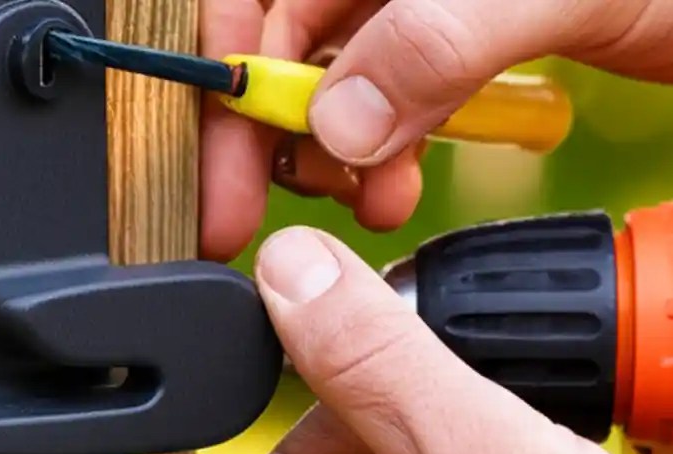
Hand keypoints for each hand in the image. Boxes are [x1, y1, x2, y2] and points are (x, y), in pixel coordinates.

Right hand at [199, 0, 672, 261]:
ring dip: (328, 153)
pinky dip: (379, 156)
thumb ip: (439, 40)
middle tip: (243, 214)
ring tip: (358, 199)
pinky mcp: (454, 45)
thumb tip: (337, 121)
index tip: (218, 155)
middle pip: (283, 42)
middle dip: (267, 130)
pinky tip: (393, 188)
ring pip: (333, 81)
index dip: (225, 66)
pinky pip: (387, 103)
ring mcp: (422, 7)